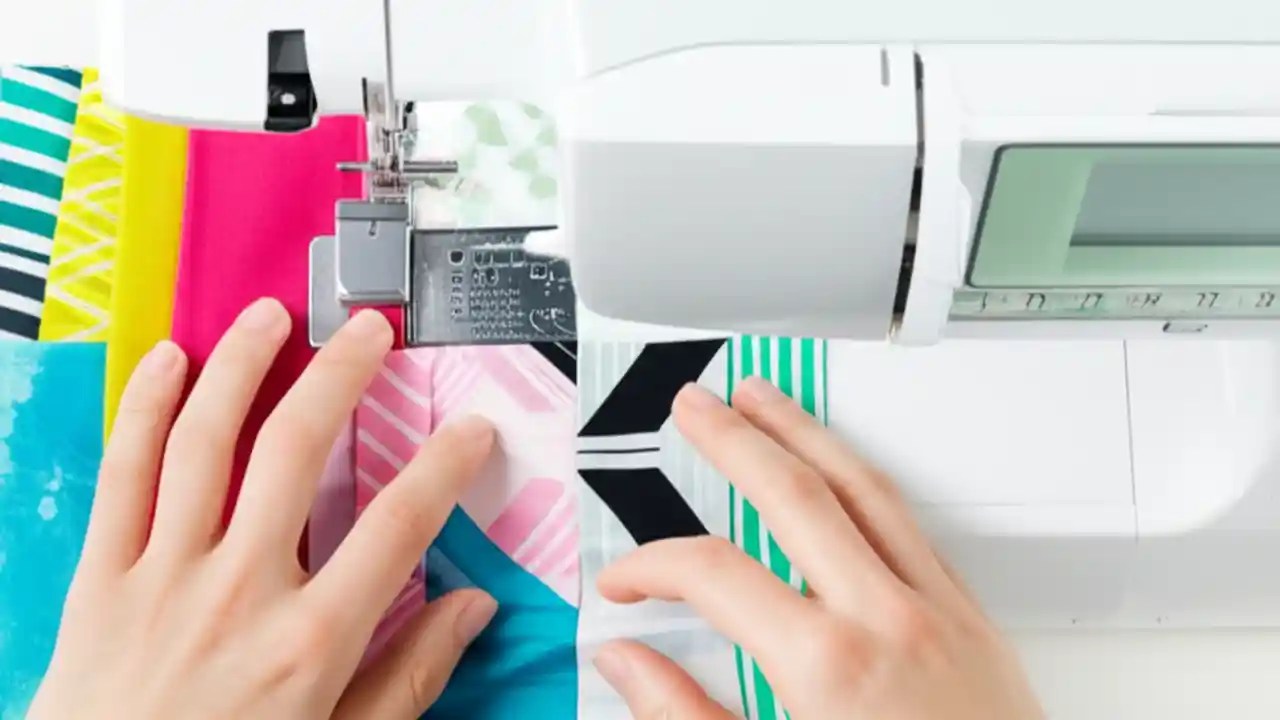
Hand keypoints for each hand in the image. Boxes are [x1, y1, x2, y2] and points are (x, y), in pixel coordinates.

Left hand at [30, 299, 497, 719]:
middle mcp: (238, 591)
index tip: (471, 430)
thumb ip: (410, 677)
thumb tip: (471, 610)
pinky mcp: (101, 579)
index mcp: (309, 640)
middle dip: (340, 374)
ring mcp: (163, 577)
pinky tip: (168, 363)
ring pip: (204, 442)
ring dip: (242, 366)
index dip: (445, 466)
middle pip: (295, 450)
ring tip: (271, 316)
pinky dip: (142, 410)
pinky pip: (121, 476)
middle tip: (367, 331)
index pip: (398, 525)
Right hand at [592, 377, 1043, 719]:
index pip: (713, 575)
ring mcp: (935, 609)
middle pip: (792, 492)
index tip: (625, 581)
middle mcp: (884, 617)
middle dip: (733, 438)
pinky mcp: (969, 618)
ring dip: (804, 430)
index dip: (651, 567)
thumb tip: (628, 663)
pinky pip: (909, 520)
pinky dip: (863, 476)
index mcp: (826, 665)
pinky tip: (842, 464)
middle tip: (692, 404)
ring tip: (762, 397)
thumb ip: (687, 718)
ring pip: (860, 485)